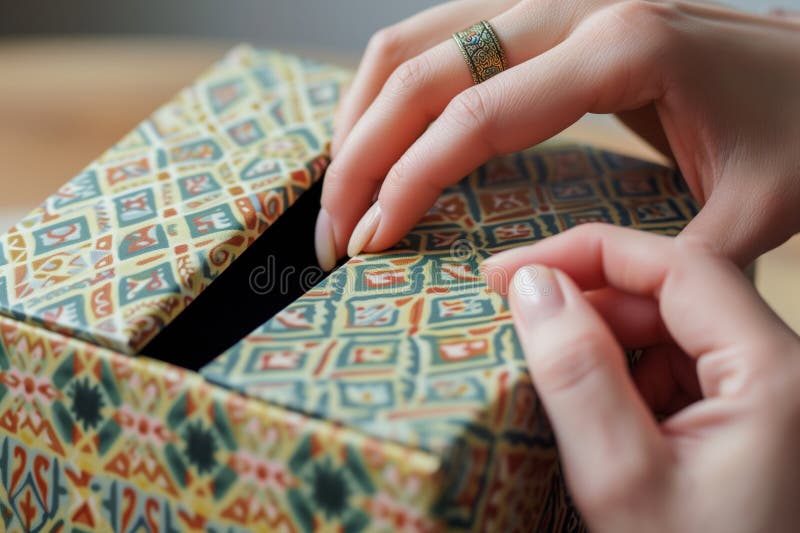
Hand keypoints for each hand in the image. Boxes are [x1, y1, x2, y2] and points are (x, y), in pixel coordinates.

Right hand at [315, 0, 799, 270]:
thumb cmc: (798, 132)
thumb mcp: (752, 214)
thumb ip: (660, 271)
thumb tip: (558, 307)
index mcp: (623, 45)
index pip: (473, 113)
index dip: (404, 181)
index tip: (367, 245)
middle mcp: (574, 1)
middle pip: (420, 68)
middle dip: (359, 156)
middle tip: (335, 235)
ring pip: (413, 40)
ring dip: (360, 117)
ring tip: (342, 193)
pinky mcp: (542, 11)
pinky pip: (440, 38)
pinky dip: (392, 93)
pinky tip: (381, 144)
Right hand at [481, 223, 799, 532]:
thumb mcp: (622, 480)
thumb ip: (577, 373)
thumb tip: (531, 286)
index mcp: (773, 373)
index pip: (676, 266)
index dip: (584, 253)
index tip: (508, 270)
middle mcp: (779, 370)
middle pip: (673, 293)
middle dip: (587, 298)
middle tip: (512, 316)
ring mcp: (762, 395)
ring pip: (668, 329)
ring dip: (599, 337)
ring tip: (544, 367)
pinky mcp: (739, 418)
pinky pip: (672, 368)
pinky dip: (620, 373)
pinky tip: (588, 403)